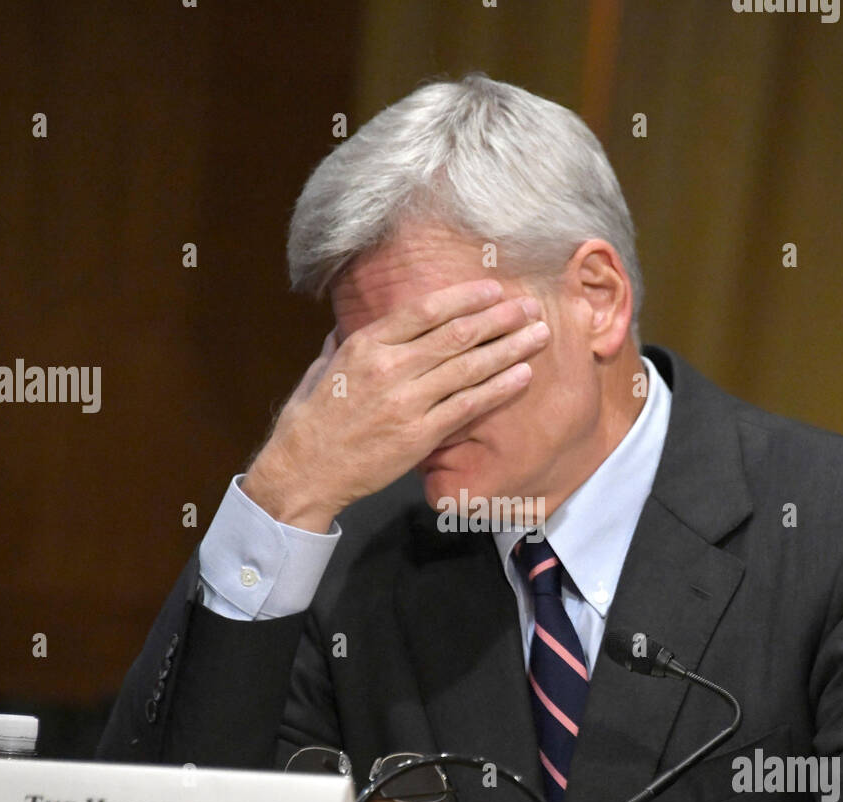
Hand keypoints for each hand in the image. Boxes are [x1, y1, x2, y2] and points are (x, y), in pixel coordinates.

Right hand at [243, 280, 549, 530]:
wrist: (304, 472)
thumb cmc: (311, 422)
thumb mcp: (322, 369)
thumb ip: (343, 344)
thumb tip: (348, 325)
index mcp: (365, 345)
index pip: (424, 310)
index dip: (464, 297)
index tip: (493, 289)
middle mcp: (389, 368)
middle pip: (456, 334)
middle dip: (499, 317)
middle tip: (529, 306)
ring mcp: (406, 402)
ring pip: (468, 366)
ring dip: (509, 347)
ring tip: (538, 334)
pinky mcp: (419, 435)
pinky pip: (467, 406)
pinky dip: (498, 388)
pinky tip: (522, 375)